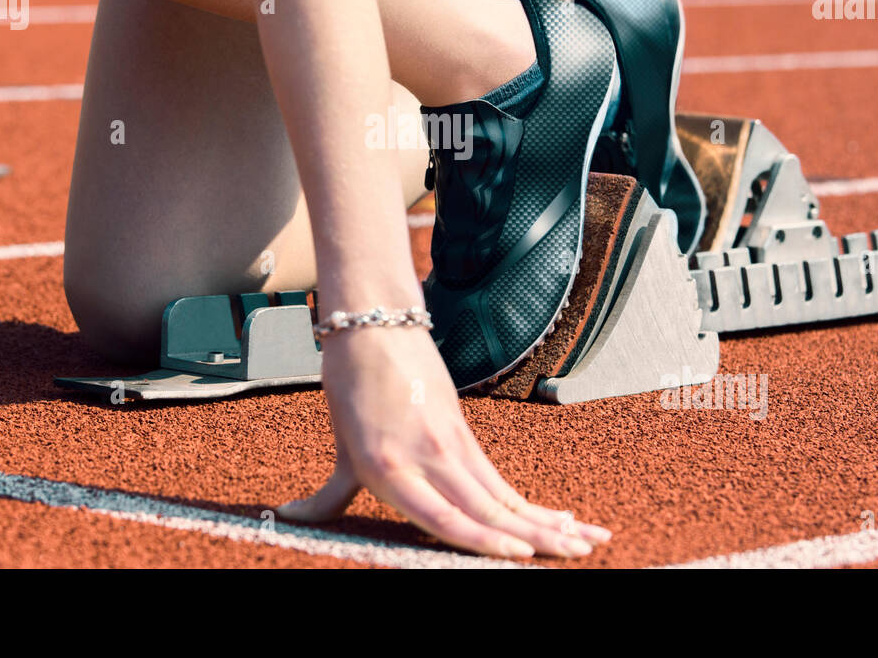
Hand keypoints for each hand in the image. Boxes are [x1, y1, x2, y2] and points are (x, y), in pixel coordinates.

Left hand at [277, 325, 611, 557]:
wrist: (374, 323)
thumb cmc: (352, 382)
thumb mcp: (340, 444)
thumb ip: (328, 495)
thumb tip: (291, 517)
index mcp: (390, 466)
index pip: (444, 516)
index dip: (482, 538)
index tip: (519, 555)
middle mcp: (427, 458)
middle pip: (489, 507)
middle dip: (535, 537)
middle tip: (576, 554)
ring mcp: (451, 444)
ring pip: (504, 494)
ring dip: (548, 521)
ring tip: (586, 540)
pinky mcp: (464, 432)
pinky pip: (500, 478)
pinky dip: (531, 501)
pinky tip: (560, 515)